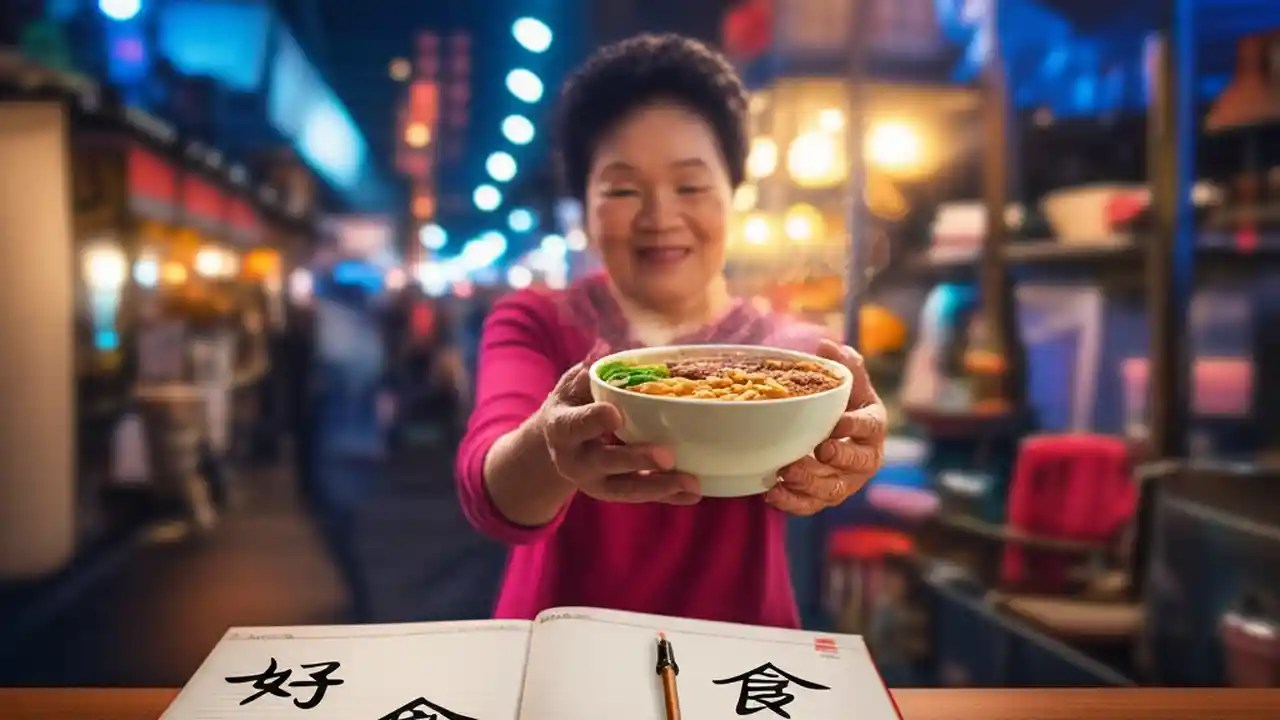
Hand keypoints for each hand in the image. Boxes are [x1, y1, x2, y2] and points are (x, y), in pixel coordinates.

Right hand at [537, 364, 700, 504]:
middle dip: (636, 459)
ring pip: (626, 488)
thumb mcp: (573, 387)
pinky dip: (668, 497)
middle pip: (604, 462)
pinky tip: (693, 494)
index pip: (576, 425)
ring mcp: (594, 481)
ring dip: (659, 486)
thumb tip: (608, 347)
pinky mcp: (613, 492)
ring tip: (692, 483)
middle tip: (667, 456)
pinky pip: (641, 497)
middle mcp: (575, 460)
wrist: (556, 445)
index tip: (616, 414)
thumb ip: (591, 373)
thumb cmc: (573, 405)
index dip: (594, 420)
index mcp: (563, 428)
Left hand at [766, 339, 886, 515]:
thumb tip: (827, 344)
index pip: (868, 427)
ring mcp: (845, 482)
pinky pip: (810, 506)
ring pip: (831, 489)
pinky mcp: (824, 497)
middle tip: (817, 450)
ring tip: (787, 472)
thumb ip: (844, 366)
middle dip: (836, 459)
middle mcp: (864, 459)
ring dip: (809, 483)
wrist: (838, 435)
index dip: (854, 426)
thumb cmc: (845, 406)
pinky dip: (791, 503)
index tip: (837, 424)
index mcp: (872, 427)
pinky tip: (771, 493)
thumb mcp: (850, 384)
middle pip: (853, 463)